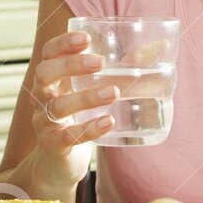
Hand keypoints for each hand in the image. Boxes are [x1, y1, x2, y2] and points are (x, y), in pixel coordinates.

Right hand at [26, 30, 114, 194]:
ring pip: (58, 106)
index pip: (48, 54)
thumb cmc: (78, 119)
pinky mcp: (54, 145)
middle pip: (45, 73)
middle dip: (71, 65)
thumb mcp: (93, 92)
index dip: (63, 43)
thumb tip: (159, 47)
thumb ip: (122, 70)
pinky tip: (109, 121)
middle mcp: (43, 98)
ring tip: (113, 92)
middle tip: (100, 62)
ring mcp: (45, 122)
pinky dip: (89, 128)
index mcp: (52, 79)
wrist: (58, 165)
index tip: (86, 37)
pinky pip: (67, 136)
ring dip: (86, 97)